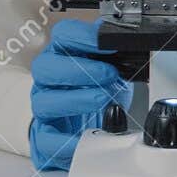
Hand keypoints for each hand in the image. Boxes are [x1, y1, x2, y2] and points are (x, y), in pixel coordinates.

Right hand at [29, 19, 131, 170]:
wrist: (93, 127)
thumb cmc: (100, 93)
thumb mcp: (115, 69)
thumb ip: (118, 53)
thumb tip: (132, 37)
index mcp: (64, 55)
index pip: (63, 35)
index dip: (83, 36)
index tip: (107, 44)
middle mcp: (48, 80)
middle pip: (45, 66)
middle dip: (79, 69)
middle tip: (108, 74)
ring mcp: (44, 108)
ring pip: (44, 102)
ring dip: (77, 100)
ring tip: (104, 100)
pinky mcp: (45, 137)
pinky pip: (46, 140)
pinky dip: (66, 140)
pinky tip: (88, 135)